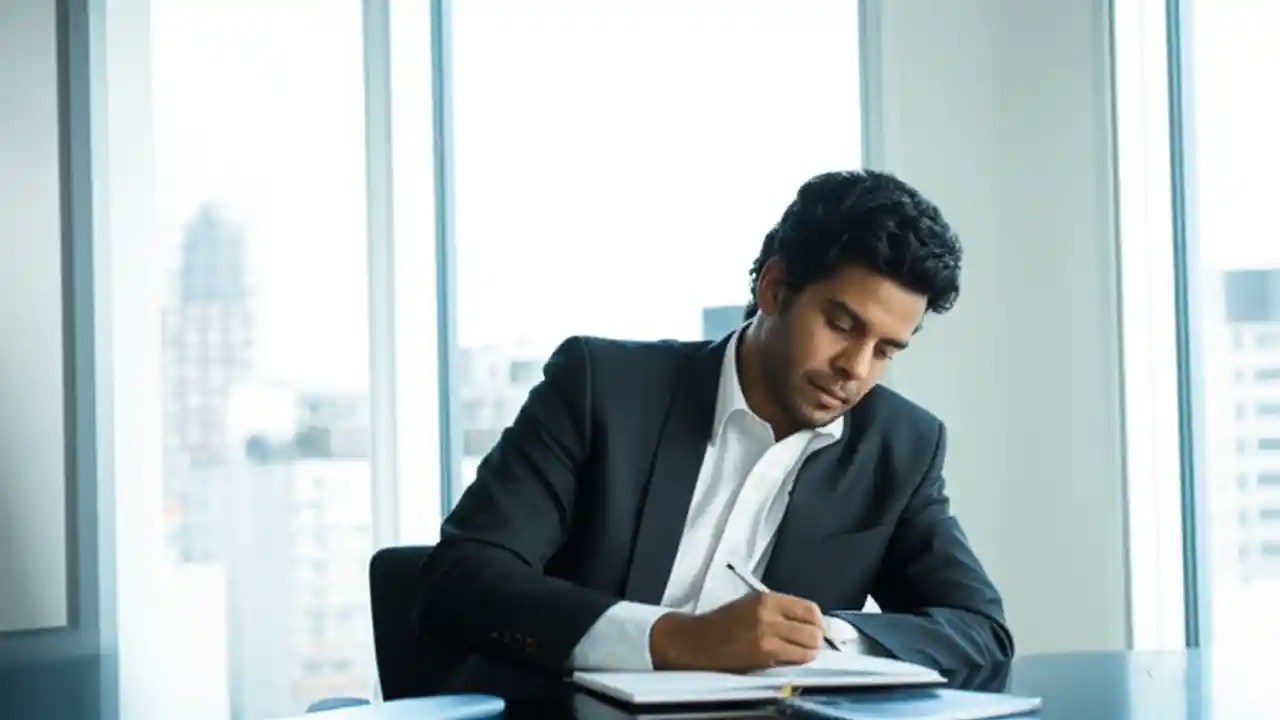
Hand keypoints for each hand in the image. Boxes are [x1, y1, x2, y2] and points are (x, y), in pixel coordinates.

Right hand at [649, 591, 824, 671]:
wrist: (700, 640)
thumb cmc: (724, 622)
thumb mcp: (752, 605)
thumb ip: (779, 610)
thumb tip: (808, 621)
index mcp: (767, 599)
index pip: (809, 609)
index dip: (817, 620)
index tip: (815, 626)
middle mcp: (769, 616)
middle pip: (813, 629)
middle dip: (816, 637)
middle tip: (811, 641)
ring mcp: (768, 637)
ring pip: (808, 646)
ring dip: (810, 650)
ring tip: (802, 650)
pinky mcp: (764, 656)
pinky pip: (795, 659)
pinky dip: (798, 659)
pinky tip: (791, 657)